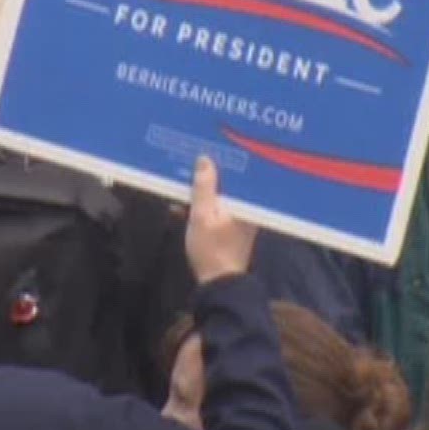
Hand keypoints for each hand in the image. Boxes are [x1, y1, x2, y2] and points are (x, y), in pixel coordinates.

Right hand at [184, 156, 255, 284]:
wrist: (219, 283)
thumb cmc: (211, 250)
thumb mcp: (202, 216)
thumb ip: (203, 188)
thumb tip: (205, 160)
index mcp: (246, 202)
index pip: (238, 172)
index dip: (223, 158)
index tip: (208, 146)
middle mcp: (247, 207)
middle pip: (228, 182)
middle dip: (208, 173)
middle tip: (190, 158)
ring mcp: (240, 218)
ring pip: (220, 195)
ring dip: (201, 190)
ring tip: (181, 180)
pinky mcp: (231, 227)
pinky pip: (216, 208)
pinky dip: (201, 205)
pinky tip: (182, 205)